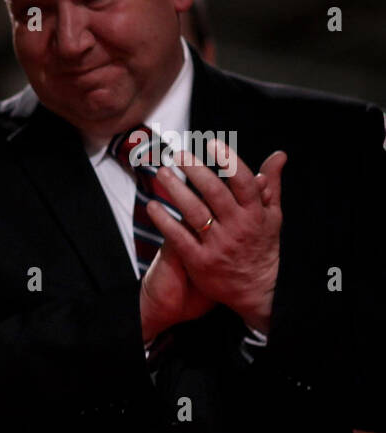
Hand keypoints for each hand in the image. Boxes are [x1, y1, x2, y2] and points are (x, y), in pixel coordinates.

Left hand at [146, 142, 285, 331]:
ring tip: (162, 173)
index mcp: (256, 213)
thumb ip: (271, 185)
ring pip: (194, 212)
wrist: (257, 289)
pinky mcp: (199, 261)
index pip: (243, 182)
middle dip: (195, 170)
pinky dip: (165, 221)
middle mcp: (237, 227)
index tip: (212, 143)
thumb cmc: (262, 246)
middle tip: (177, 154)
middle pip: (214, 193)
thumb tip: (278, 155)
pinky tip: (153, 206)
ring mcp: (218, 245)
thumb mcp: (272, 216)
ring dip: (176, 191)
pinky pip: (179, 237)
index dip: (228, 160)